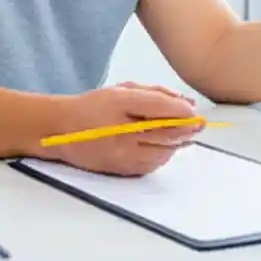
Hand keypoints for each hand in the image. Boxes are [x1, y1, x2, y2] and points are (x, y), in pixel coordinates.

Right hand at [44, 83, 202, 176]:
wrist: (61, 130)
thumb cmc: (94, 106)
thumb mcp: (123, 90)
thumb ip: (156, 94)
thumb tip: (188, 103)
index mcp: (120, 103)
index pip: (160, 108)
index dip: (183, 112)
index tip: (195, 112)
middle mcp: (121, 130)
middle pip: (167, 132)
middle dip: (187, 129)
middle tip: (199, 125)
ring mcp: (122, 153)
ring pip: (164, 151)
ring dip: (177, 143)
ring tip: (178, 134)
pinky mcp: (122, 169)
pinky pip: (154, 164)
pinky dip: (164, 155)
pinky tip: (161, 146)